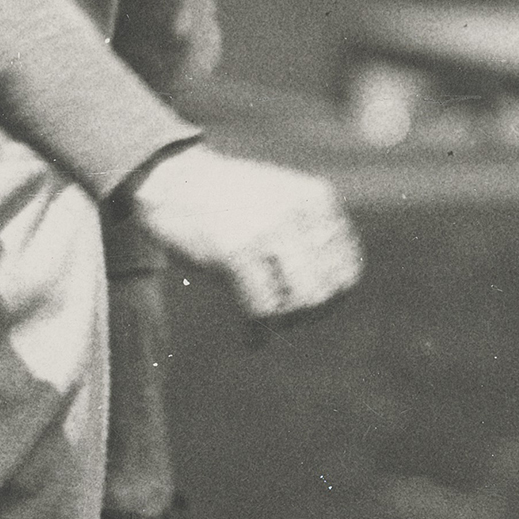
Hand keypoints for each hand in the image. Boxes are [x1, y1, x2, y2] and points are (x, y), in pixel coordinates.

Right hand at [127, 143, 361, 333]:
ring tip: (265, 325)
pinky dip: (257, 333)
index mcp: (316, 199)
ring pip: (302, 301)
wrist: (170, 179)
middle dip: (308, 314)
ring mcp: (268, 229)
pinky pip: (262, 309)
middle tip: (284, 320)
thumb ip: (308, 238)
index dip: (331, 299)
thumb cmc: (224, 199)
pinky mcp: (235, 250)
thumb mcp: (280, 203)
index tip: (306, 308)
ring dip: (285, 322)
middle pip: (328, 290)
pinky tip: (250, 339)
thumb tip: (332, 298)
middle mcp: (298, 211)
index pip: (348, 269)